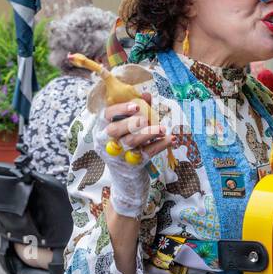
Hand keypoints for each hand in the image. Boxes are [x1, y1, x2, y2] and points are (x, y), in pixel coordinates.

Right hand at [94, 92, 172, 217]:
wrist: (126, 179)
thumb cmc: (125, 146)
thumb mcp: (126, 129)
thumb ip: (136, 110)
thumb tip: (147, 95)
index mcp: (102, 130)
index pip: (106, 115)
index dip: (120, 109)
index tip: (136, 105)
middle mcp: (106, 143)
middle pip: (114, 131)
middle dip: (130, 123)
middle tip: (145, 119)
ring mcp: (118, 156)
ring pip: (131, 142)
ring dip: (148, 133)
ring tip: (163, 128)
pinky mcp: (132, 166)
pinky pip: (147, 153)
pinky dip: (160, 145)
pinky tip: (170, 139)